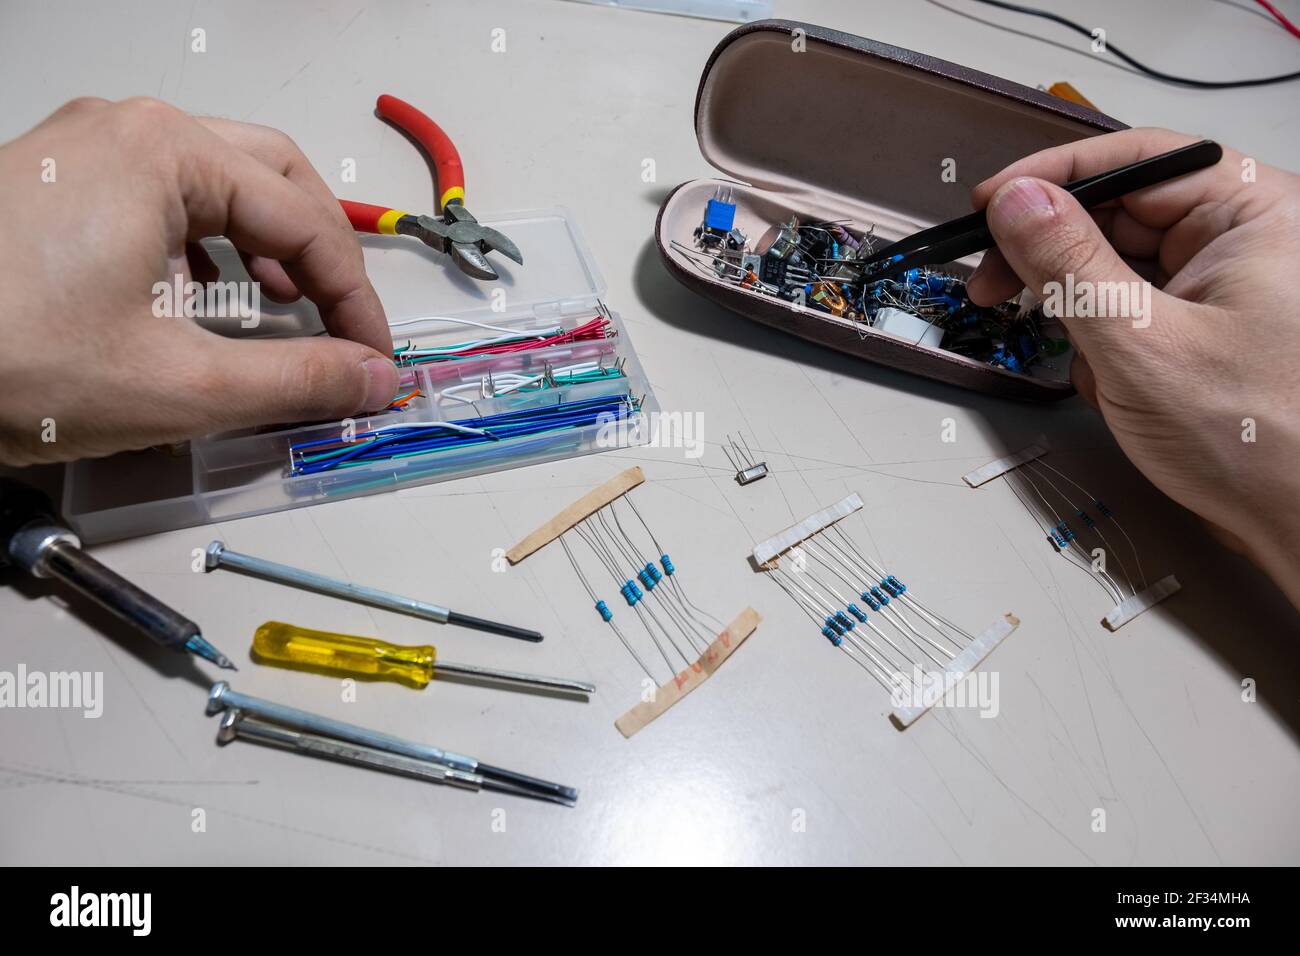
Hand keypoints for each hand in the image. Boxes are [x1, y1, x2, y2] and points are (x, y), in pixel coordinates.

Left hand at [0, 97, 398, 465]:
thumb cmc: (4, 360)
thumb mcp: (179, 384)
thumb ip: (299, 379)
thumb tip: (371, 379)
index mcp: (164, 153)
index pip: (307, 221)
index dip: (356, 300)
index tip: (373, 359)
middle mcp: (124, 131)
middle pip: (272, 175)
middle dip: (320, 254)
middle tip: (342, 324)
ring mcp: (82, 150)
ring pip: (219, 179)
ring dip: (266, 243)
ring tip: (284, 309)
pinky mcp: (55, 184)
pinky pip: (162, 193)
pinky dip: (207, 242)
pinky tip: (204, 296)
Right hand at [967, 127, 1299, 606]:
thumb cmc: (1259, 441)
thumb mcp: (1139, 343)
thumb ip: (1069, 264)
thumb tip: (1017, 202)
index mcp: (1252, 213)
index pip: (1137, 159)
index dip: (1053, 177)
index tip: (990, 205)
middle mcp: (1241, 239)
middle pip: (1118, 213)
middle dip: (1057, 261)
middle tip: (993, 286)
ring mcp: (1222, 286)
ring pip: (1114, 269)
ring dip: (1083, 318)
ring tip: (1091, 368)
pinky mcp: (1203, 328)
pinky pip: (1128, 313)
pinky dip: (1104, 348)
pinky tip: (1115, 388)